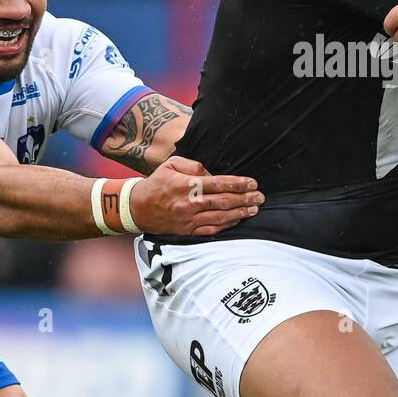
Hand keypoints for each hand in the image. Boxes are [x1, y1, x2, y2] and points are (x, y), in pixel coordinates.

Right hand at [129, 156, 262, 235]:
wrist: (137, 208)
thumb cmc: (157, 183)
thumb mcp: (171, 164)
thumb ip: (193, 166)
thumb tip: (212, 173)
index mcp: (187, 185)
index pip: (219, 184)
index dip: (238, 184)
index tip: (252, 183)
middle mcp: (189, 203)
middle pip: (223, 201)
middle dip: (245, 199)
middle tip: (260, 197)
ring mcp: (188, 220)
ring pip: (220, 217)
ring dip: (240, 213)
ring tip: (254, 209)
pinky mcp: (187, 231)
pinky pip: (211, 229)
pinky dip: (227, 225)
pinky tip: (238, 220)